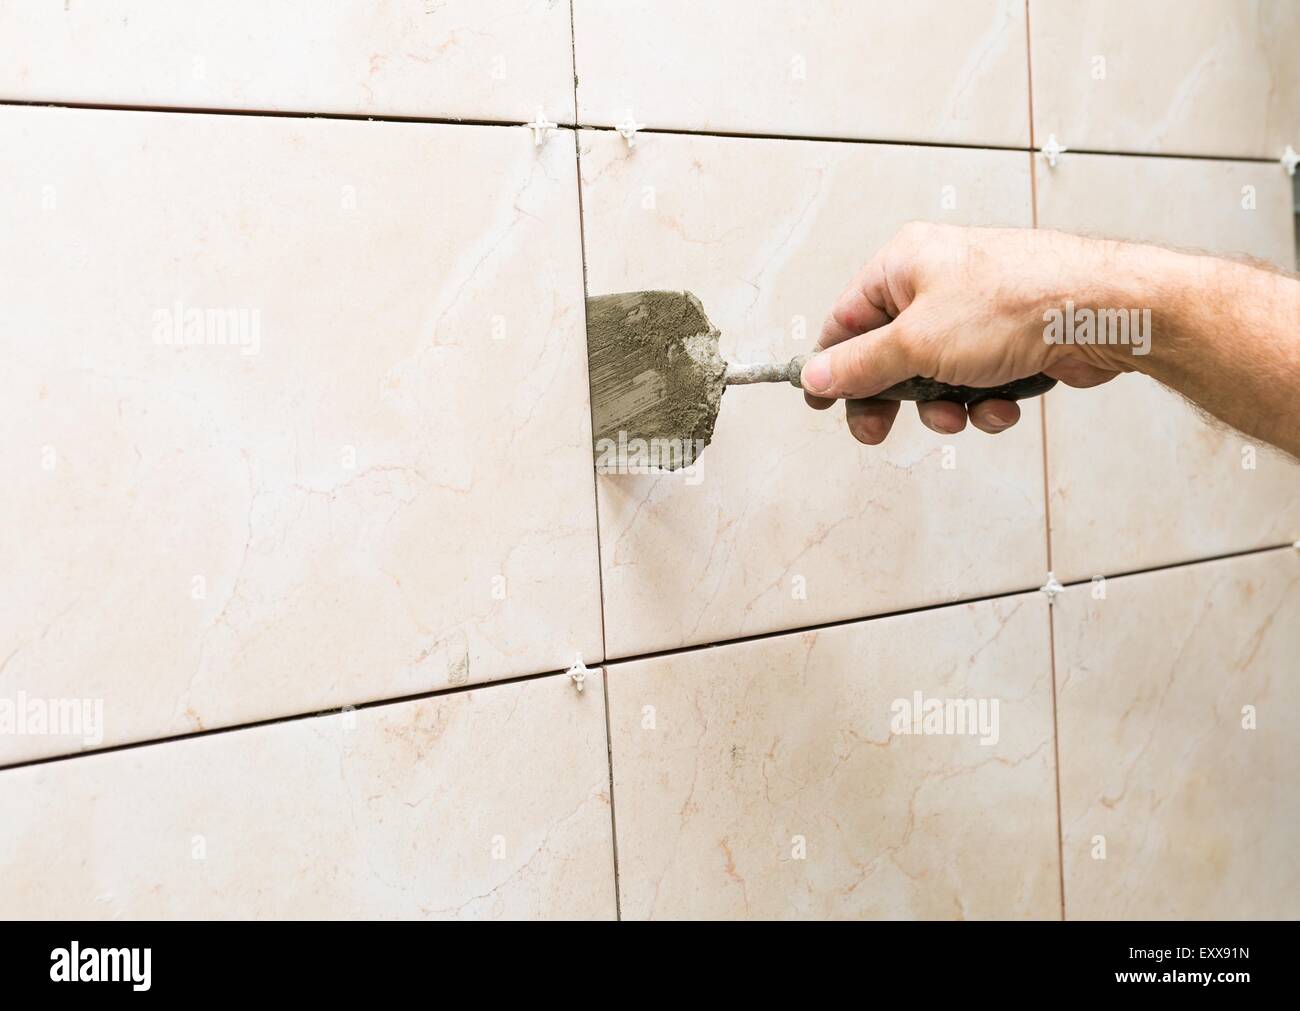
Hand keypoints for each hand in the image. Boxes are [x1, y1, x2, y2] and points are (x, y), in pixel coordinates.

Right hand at [800, 222, 1125, 442]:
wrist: (1103, 313)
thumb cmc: (1019, 303)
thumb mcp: (916, 343)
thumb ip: (860, 365)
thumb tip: (816, 376)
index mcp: (904, 264)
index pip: (845, 320)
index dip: (831, 365)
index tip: (821, 402)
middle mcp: (936, 281)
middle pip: (888, 354)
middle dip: (893, 397)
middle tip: (879, 429)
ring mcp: (974, 312)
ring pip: (933, 375)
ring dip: (944, 405)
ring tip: (961, 413)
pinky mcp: (1007, 339)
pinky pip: (974, 380)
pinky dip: (984, 401)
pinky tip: (1002, 403)